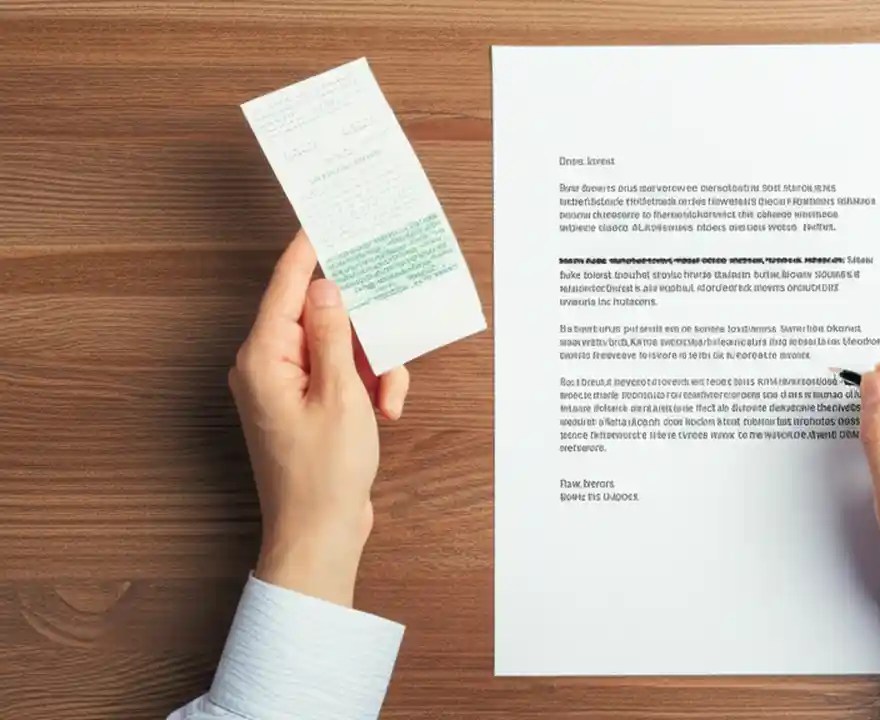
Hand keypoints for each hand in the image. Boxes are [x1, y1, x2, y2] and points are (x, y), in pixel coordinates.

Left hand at [228, 231, 409, 605]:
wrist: (321, 535)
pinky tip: (383, 412)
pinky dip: (369, 386)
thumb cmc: (323, 475)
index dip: (308, 251)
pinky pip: (343, 373)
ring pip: (342, 345)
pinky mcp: (310, 404)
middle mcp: (270, 366)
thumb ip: (334, 335)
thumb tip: (325, 287)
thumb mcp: (340, 395)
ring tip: (388, 400)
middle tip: (391, 330)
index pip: (285, 286)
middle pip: (323, 316)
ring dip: (374, 365)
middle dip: (365, 331)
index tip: (325, 219)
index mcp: (264, 358)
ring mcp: (290, 386)